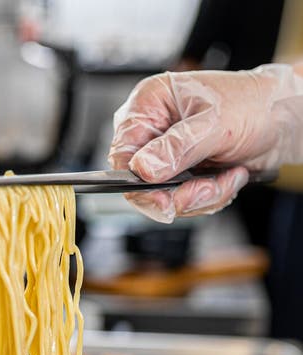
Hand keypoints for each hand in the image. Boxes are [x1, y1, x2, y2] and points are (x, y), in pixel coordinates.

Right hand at [108, 64, 302, 222]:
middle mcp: (153, 130)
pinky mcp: (181, 172)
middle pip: (142, 183)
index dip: (138, 182)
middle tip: (208, 188)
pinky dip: (208, 197)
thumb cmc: (253, 105)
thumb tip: (143, 168)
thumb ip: (177, 147)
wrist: (282, 119)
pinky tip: (227, 177)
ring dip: (201, 197)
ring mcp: (167, 154)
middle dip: (180, 194)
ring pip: (165, 198)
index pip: (122, 153)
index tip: (164, 200)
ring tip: (227, 176)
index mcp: (150, 104)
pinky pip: (182, 201)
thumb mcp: (216, 124)